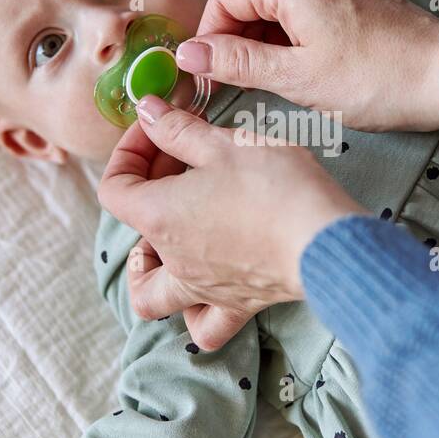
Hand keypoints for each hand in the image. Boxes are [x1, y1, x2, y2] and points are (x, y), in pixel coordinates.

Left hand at [97, 95, 366, 349]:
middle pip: (131, 237)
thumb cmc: (274, 186)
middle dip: (144, 197)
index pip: (114, 187)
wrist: (324, 239)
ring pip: (153, 299)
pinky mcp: (240, 304)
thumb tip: (148, 111)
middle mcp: (174, 259)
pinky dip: (196, 314)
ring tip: (174, 241)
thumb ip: (178, 128)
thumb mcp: (224, 143)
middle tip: (179, 166)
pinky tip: (208, 289)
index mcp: (159, 215)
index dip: (128, 153)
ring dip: (151, 273)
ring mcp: (205, 288)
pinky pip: (205, 326)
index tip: (157, 130)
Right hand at [176, 0, 438, 132]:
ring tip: (272, 75)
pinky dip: (294, 27)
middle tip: (235, 78)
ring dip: (265, 32)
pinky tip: (303, 61)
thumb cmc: (377, 81)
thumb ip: (237, 63)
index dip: (209, 34)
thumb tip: (189, 54)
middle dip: (236, 33)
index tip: (207, 70)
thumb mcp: (296, 79)